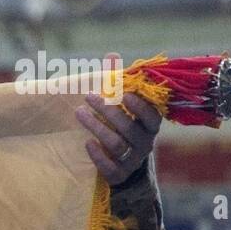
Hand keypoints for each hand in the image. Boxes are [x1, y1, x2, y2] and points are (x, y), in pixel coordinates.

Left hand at [74, 53, 161, 184]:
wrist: (122, 165)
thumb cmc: (122, 126)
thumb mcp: (121, 106)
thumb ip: (117, 82)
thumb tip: (112, 54)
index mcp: (150, 126)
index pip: (151, 116)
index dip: (140, 106)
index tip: (124, 93)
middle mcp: (145, 143)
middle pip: (128, 128)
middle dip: (109, 111)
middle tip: (88, 96)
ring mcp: (132, 160)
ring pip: (116, 144)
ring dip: (97, 127)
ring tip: (78, 113)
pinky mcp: (118, 174)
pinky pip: (109, 167)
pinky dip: (98, 155)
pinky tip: (86, 143)